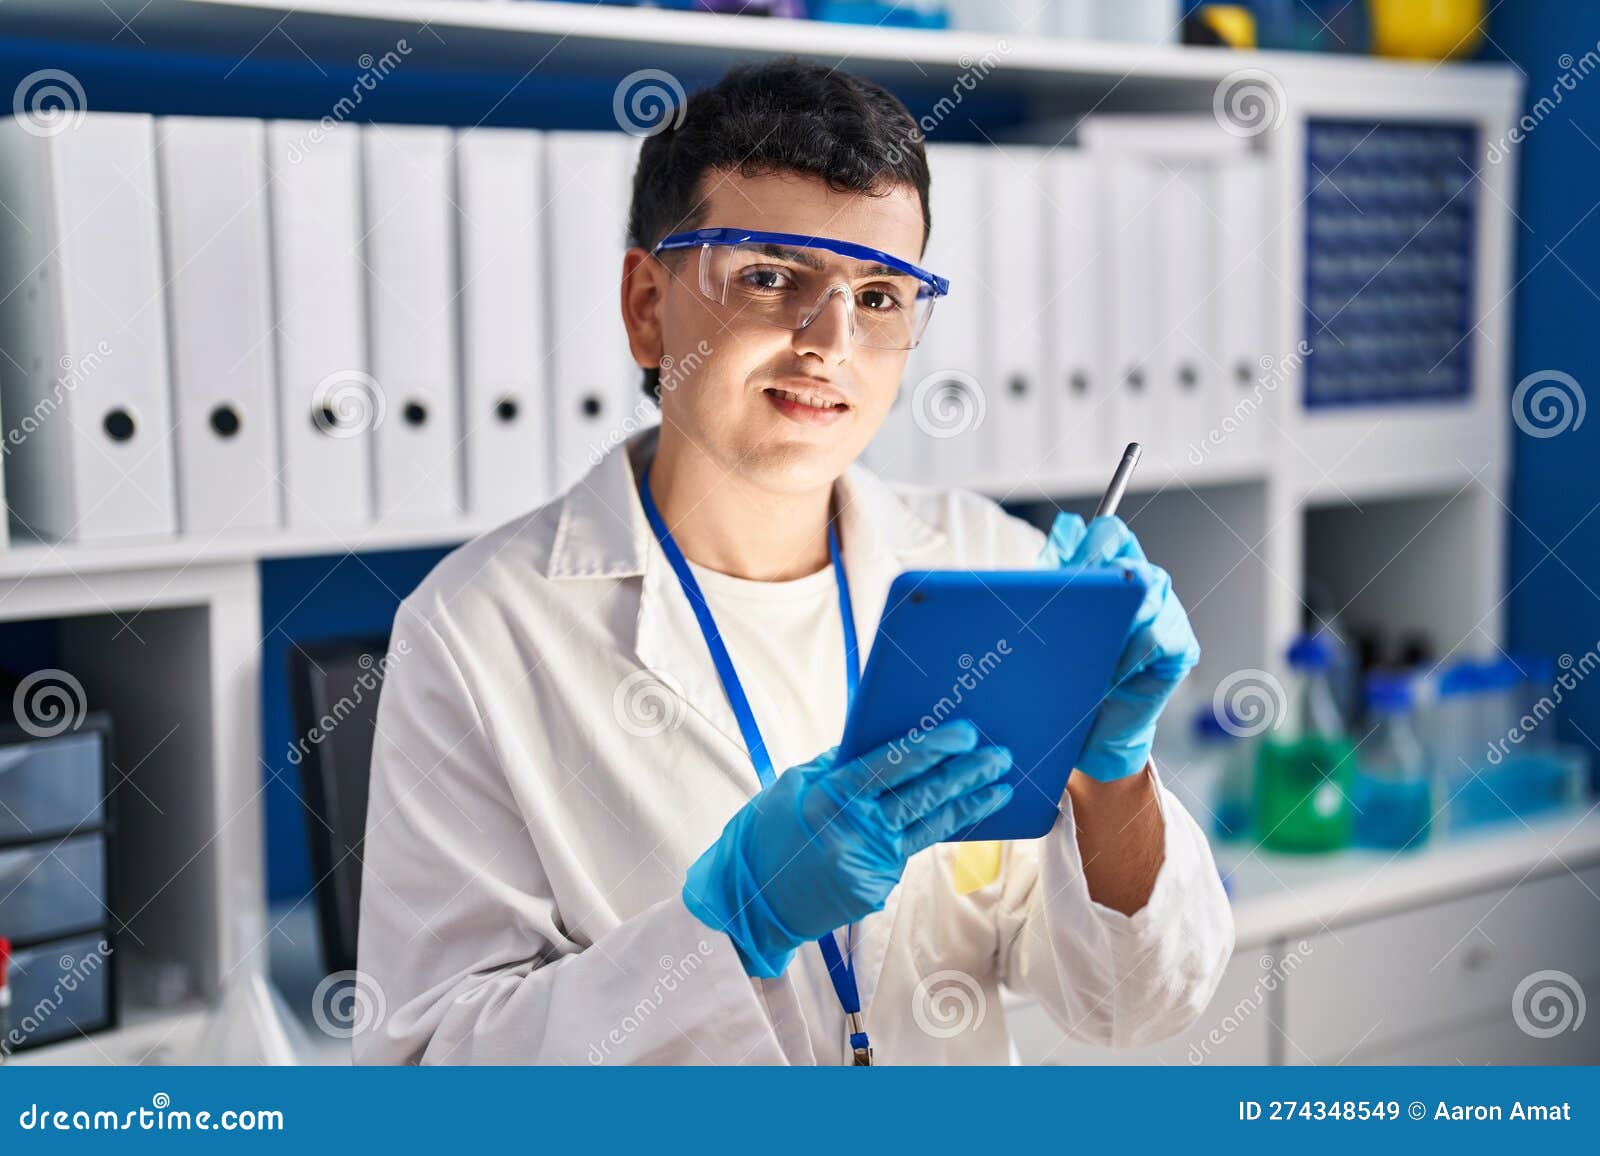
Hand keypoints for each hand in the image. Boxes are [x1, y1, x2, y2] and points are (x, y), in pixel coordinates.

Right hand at [682, 719, 1012, 977]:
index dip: (930, 748)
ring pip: (928, 825)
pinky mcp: (876, 886)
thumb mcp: (791, 788)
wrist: (749, 904)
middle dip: (965, 773)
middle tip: (999, 755)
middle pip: (921, 795)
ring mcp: (869, 863)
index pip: (890, 765)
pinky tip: (964, 812)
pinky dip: (936, 829)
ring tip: (1000, 785)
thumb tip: (878, 741)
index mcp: (830, 797)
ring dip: (968, 802)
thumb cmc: (765, 837)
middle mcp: (855, 830)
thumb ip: (834, 765)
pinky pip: (910, 849)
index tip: (964, 732)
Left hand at [1037, 513, 1200, 781]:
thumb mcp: (1052, 620)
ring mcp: (1164, 613)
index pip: (1107, 534)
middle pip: (1127, 554)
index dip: (1085, 542)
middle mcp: (1141, 586)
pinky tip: (1114, 665)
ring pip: (1150, 586)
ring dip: (1121, 606)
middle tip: (1078, 591)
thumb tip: (1067, 527)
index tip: (1060, 562)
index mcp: (1109, 573)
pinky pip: (1160, 635)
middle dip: (1101, 569)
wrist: (1089, 733)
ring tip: (1097, 629)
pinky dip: (1135, 647)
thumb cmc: (1068, 675)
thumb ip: (1057, 573)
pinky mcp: (1180, 647)